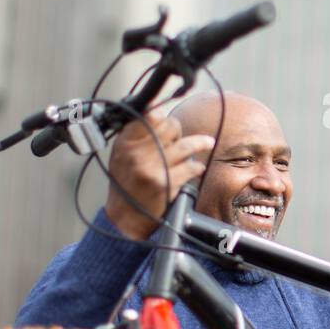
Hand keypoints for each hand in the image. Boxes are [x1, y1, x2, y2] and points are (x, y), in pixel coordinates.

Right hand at [104, 111, 214, 240]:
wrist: (125, 217)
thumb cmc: (125, 183)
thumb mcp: (121, 154)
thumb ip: (136, 134)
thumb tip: (157, 112)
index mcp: (126, 142)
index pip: (149, 114)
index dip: (161, 113)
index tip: (166, 116)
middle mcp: (138, 153)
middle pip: (171, 127)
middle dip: (179, 131)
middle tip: (178, 139)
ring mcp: (153, 168)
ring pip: (186, 145)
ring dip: (200, 143)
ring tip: (208, 143)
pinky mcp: (166, 183)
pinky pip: (190, 168)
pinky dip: (196, 168)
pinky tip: (196, 169)